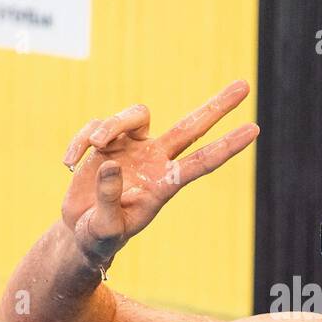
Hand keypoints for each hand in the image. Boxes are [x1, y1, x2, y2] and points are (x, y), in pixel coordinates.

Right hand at [60, 79, 258, 266]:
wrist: (81, 232)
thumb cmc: (100, 236)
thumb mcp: (104, 228)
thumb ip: (109, 198)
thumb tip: (111, 163)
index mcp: (164, 185)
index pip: (202, 162)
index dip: (227, 146)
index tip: (254, 129)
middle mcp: (154, 161)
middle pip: (190, 127)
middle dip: (217, 107)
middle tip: (245, 86)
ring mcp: (132, 148)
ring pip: (135, 115)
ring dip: (111, 124)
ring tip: (93, 146)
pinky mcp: (106, 143)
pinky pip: (97, 127)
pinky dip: (80, 140)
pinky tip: (68, 160)